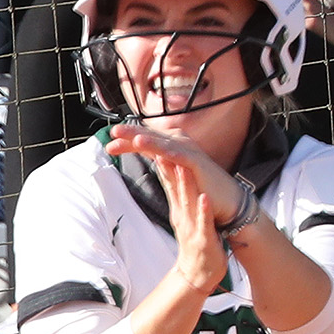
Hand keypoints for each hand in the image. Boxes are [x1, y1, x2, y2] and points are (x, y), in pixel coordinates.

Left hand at [104, 124, 245, 221]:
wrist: (224, 200)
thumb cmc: (200, 187)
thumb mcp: (174, 175)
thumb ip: (160, 165)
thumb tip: (146, 157)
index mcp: (172, 147)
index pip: (145, 141)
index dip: (127, 142)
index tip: (109, 145)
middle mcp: (179, 145)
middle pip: (151, 137)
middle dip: (131, 134)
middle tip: (113, 132)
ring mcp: (188, 152)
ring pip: (163, 143)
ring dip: (147, 139)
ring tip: (132, 138)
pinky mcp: (197, 164)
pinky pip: (181, 156)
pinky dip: (169, 152)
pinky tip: (157, 151)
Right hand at [156, 157, 226, 294]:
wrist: (199, 274)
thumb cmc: (194, 242)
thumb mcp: (182, 216)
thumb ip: (176, 195)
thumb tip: (170, 175)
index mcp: (178, 208)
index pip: (168, 182)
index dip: (162, 161)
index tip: (154, 144)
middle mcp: (182, 215)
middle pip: (173, 189)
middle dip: (167, 167)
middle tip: (159, 147)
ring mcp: (192, 227)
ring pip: (187, 203)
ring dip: (184, 184)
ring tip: (181, 166)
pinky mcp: (204, 239)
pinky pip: (204, 223)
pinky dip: (203, 210)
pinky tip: (204, 198)